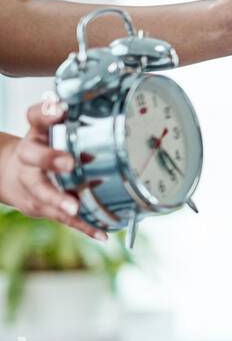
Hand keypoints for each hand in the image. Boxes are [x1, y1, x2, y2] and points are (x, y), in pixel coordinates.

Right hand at [0, 102, 106, 239]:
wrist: (9, 176)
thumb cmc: (44, 148)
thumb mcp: (54, 131)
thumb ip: (77, 126)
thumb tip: (113, 121)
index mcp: (36, 134)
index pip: (35, 118)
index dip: (46, 113)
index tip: (59, 108)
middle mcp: (30, 157)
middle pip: (33, 156)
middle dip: (50, 159)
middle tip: (68, 163)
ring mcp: (33, 182)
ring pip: (42, 190)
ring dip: (59, 199)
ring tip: (74, 207)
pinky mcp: (41, 205)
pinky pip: (62, 217)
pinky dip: (84, 225)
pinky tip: (102, 232)